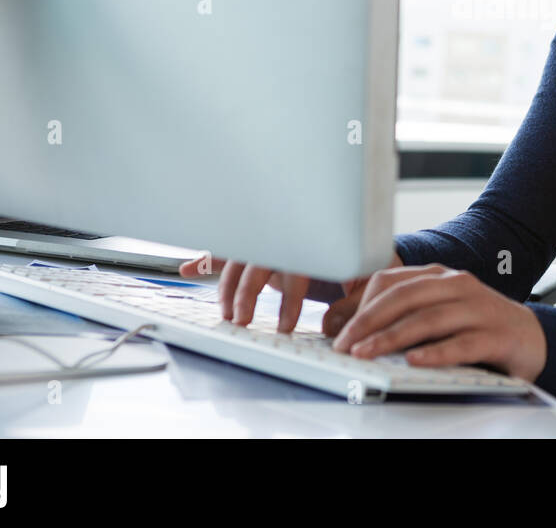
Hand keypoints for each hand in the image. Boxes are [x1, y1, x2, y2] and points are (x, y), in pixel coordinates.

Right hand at [177, 250, 403, 333]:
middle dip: (247, 293)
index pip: (297, 270)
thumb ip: (355, 300)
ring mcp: (271, 238)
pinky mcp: (260, 244)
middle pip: (259, 263)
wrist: (358, 229)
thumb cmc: (364, 256)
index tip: (286, 327)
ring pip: (241, 258)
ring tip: (227, 314)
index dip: (290, 300)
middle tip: (243, 321)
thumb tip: (337, 327)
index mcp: (315, 241)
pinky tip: (186, 269)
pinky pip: (230, 249)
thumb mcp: (369, 275)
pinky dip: (207, 258)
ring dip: (228, 285)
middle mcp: (288, 236)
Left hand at [329, 263, 546, 382]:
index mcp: (439, 277)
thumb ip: (400, 317)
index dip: (361, 306)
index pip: (391, 281)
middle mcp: (458, 286)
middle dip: (369, 322)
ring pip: (429, 319)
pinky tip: (416, 360)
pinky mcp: (497, 335)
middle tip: (346, 346)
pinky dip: (436, 352)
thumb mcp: (437, 315)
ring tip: (367, 354)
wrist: (533, 338)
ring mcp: (479, 308)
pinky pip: (462, 343)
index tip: (340, 333)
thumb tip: (348, 331)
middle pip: (405, 297)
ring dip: (393, 338)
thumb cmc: (478, 327)